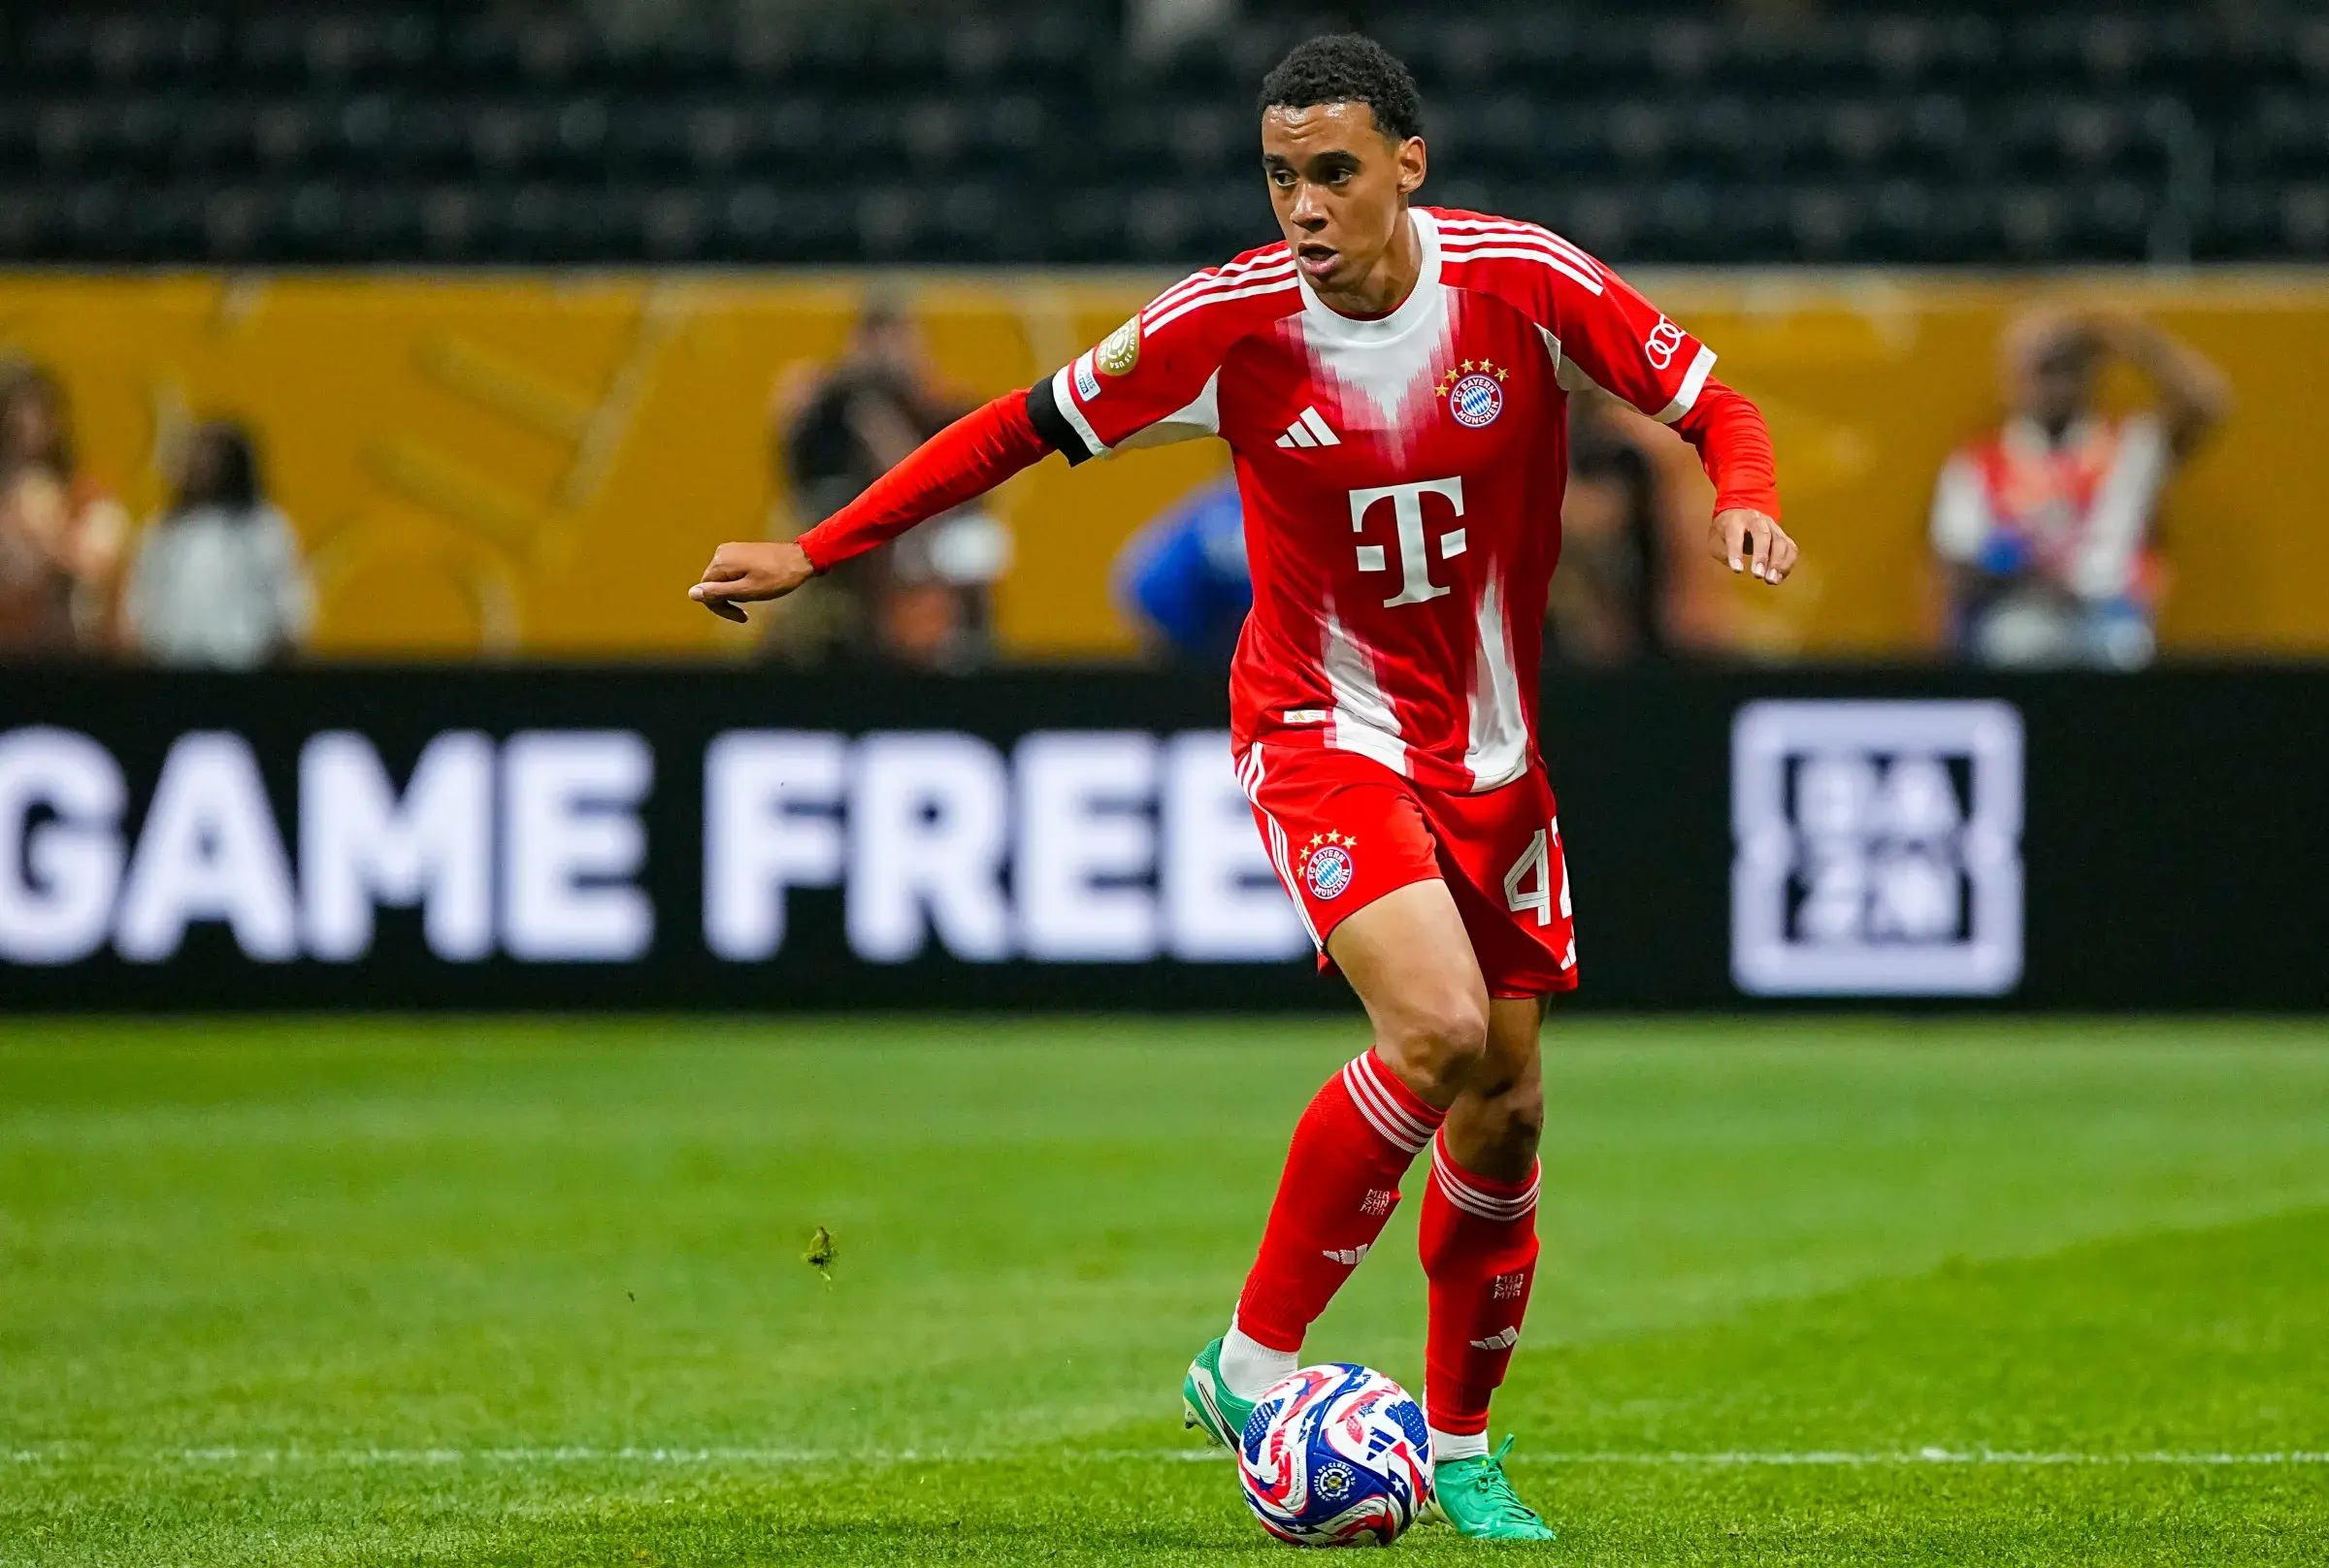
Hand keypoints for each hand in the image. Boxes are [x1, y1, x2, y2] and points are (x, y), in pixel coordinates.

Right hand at [689, 540, 815, 621]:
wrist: (800, 558)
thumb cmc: (777, 577)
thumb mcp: (746, 591)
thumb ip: (718, 592)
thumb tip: (692, 594)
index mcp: (721, 562)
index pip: (706, 591)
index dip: (720, 608)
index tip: (741, 617)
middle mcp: (721, 553)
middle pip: (712, 585)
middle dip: (728, 601)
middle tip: (748, 611)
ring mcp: (731, 550)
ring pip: (723, 580)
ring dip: (736, 593)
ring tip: (756, 594)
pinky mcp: (741, 551)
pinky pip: (732, 572)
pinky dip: (741, 584)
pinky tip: (757, 586)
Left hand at [1710, 507, 1797, 584]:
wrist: (1740, 513)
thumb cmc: (1725, 532)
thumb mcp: (1715, 540)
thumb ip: (1723, 552)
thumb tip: (1737, 565)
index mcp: (1735, 520)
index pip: (1735, 535)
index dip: (1736, 552)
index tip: (1737, 570)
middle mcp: (1757, 520)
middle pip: (1763, 534)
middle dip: (1762, 556)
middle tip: (1758, 575)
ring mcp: (1773, 527)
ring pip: (1780, 542)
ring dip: (1778, 563)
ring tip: (1771, 580)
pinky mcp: (1783, 536)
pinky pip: (1790, 549)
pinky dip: (1787, 564)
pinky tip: (1778, 577)